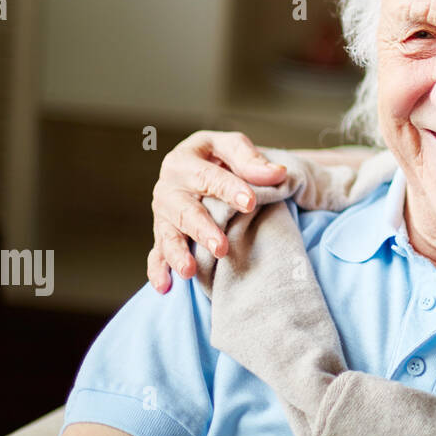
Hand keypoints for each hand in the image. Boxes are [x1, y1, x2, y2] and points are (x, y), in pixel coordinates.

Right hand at [148, 131, 286, 293]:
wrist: (206, 166)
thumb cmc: (222, 157)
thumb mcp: (234, 148)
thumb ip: (252, 160)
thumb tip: (278, 173)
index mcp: (184, 159)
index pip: (208, 177)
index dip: (229, 189)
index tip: (250, 203)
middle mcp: (168, 187)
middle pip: (184, 210)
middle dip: (202, 230)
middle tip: (221, 248)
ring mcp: (163, 213)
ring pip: (168, 235)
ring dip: (177, 254)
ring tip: (190, 272)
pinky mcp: (162, 233)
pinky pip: (157, 253)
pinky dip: (158, 270)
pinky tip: (165, 287)